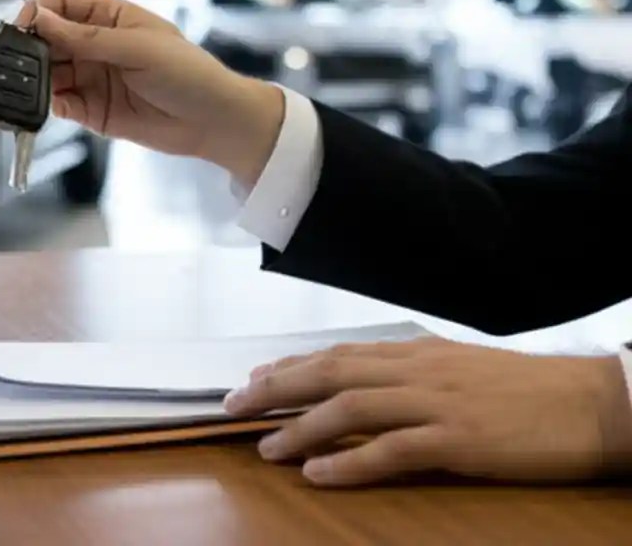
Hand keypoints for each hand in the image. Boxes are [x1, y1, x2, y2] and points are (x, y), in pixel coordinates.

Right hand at [14, 0, 284, 185]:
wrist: (213, 122)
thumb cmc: (187, 73)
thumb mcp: (138, 47)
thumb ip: (87, 37)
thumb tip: (41, 19)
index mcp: (109, 16)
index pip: (61, 5)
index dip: (37, 11)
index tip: (21, 24)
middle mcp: (95, 45)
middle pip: (46, 39)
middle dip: (27, 47)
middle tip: (10, 59)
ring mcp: (90, 77)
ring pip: (47, 73)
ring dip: (32, 79)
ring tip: (21, 86)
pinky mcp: (90, 110)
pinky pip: (58, 104)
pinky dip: (44, 105)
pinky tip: (39, 107)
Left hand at [222, 337, 631, 486]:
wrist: (594, 404)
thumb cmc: (527, 391)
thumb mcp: (460, 369)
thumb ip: (410, 373)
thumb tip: (363, 380)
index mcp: (417, 353)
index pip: (338, 354)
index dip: (289, 366)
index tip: (252, 378)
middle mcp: (418, 370)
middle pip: (330, 373)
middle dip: (275, 389)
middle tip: (233, 406)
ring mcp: (438, 403)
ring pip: (350, 407)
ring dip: (300, 427)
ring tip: (265, 447)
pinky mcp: (459, 440)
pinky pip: (391, 450)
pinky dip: (348, 462)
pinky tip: (318, 474)